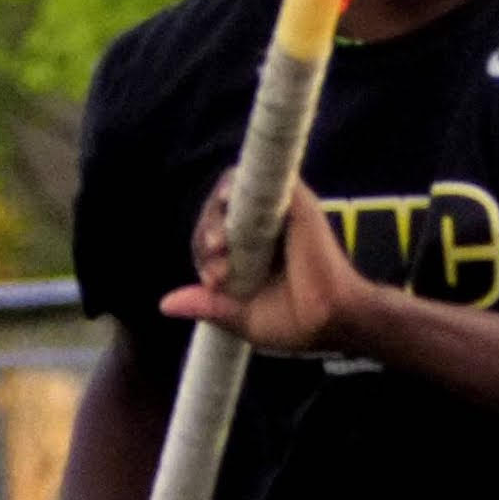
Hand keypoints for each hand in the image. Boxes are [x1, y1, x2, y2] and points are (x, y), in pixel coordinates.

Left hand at [168, 172, 368, 355]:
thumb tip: (166, 304)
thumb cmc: (297, 322)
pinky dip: (236, 189)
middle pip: (217, 212)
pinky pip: (258, 177)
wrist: (332, 318)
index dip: (204, 253)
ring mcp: (279, 211)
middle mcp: (262, 228)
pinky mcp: (294, 200)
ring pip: (231, 192)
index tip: (214, 282)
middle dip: (205, 236)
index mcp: (250, 253)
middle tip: (216, 263)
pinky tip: (227, 210)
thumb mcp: (243, 319)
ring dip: (216, 216)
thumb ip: (209, 306)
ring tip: (219, 245)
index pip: (213, 237)